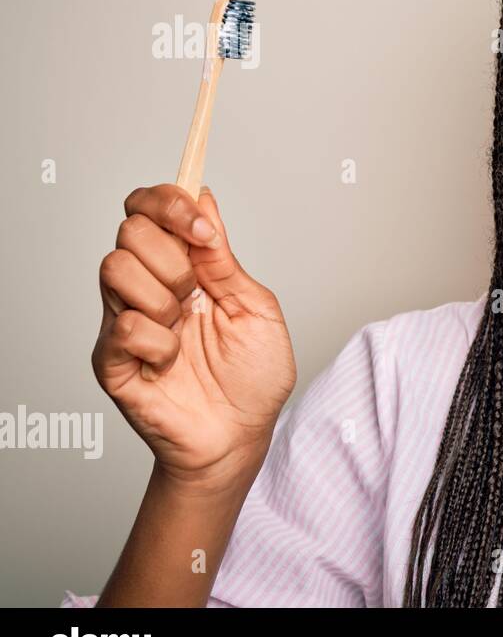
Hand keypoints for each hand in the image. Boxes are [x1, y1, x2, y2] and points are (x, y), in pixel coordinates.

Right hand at [92, 184, 296, 494]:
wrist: (241, 437)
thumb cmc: (252, 378)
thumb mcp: (256, 307)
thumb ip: (224, 258)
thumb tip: (205, 198)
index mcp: (183, 268)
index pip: (150, 209)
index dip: (170, 202)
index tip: (204, 228)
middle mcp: (148, 288)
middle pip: (130, 229)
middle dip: (174, 257)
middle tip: (197, 295)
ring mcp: (125, 320)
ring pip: (115, 267)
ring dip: (163, 297)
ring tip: (184, 330)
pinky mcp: (112, 360)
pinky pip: (122, 326)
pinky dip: (158, 343)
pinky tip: (172, 362)